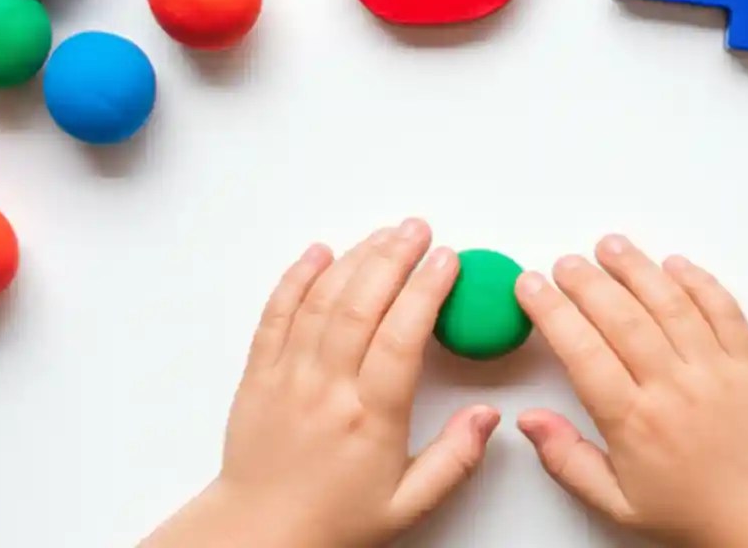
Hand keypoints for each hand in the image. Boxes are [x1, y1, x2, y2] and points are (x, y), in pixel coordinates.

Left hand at [141, 220, 499, 547]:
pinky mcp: (259, 373)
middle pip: (361, 304)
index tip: (447, 261)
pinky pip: (276, 313)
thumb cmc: (332, 520)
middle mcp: (327, 389)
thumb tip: (488, 417)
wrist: (259, 534)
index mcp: (370, 419)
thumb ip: (455, 459)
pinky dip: (297, 277)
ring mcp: (288, 376)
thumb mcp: (409, 504)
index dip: (426, 290)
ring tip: (384, 235)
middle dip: (394, 257)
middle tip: (419, 230)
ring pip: (321, 300)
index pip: (401, 337)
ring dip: (355, 258)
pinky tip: (319, 253)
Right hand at [514, 235, 747, 547]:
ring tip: (610, 246)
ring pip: (670, 303)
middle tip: (565, 263)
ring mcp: (715, 371)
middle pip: (622, 318)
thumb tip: (529, 420)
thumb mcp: (617, 503)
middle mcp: (674, 389)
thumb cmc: (694, 509)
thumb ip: (566, 460)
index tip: (530, 287)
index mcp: (635, 423)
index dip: (552, 313)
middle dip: (587, 282)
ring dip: (637, 268)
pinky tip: (673, 264)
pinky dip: (698, 281)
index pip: (582, 353)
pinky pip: (723, 309)